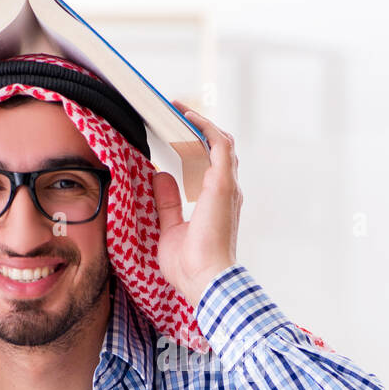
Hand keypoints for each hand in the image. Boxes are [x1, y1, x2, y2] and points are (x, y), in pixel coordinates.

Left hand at [152, 100, 239, 307]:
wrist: (205, 280)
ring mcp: (226, 187)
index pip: (210, 167)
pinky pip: (218, 143)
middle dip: (199, 131)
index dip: (196, 147)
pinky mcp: (222, 183)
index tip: (176, 135)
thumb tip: (161, 177)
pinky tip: (188, 117)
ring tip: (180, 110)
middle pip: (219, 151)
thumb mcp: (170, 228)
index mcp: (217, 204)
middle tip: (177, 116)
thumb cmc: (191, 266)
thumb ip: (168, 202)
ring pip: (221, 143)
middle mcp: (227, 192)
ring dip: (202, 124)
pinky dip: (204, 127)